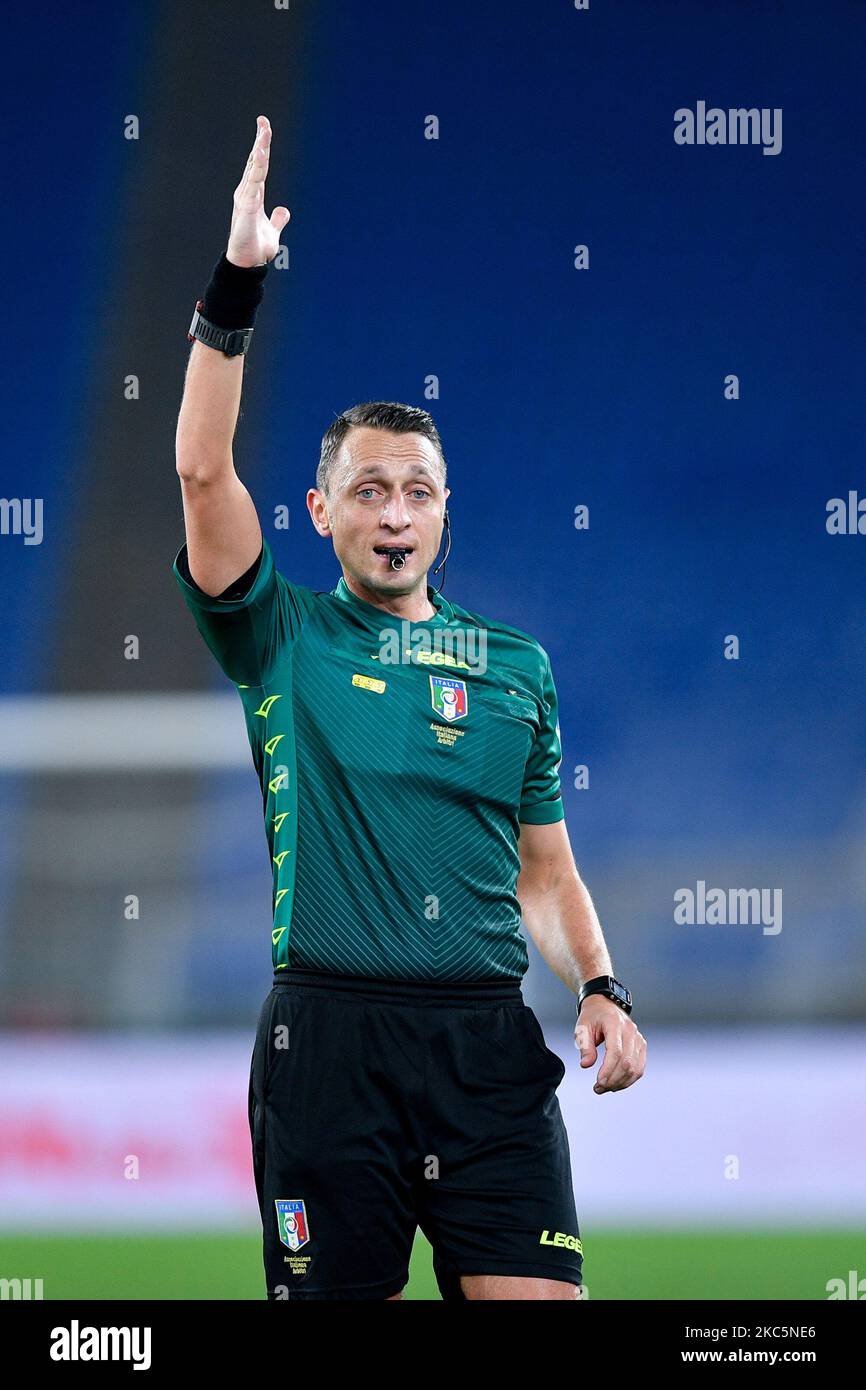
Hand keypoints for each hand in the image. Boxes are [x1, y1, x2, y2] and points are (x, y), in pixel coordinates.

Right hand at [226, 115, 290, 268]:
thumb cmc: (256, 248)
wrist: (247, 264)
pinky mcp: (246, 206)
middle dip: (260, 140)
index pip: (258, 166)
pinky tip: (262, 153)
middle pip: (255, 161)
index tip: (265, 128)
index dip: (261, 147)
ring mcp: (246, 198)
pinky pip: (254, 182)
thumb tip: (284, 210)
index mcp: (253, 195)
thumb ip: (278, 219)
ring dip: (260, 148)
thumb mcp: (272, 230)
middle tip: (263, 120)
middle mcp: (247, 193)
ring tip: (265, 130)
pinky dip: (258, 167)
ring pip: (255, 167)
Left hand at [575, 996, 645, 1094]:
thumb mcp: (582, 1028)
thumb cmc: (592, 1017)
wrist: (605, 1005)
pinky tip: (616, 1084)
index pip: (616, 1051)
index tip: (599, 1082)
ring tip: (605, 1088)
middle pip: (627, 1062)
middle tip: (598, 1088)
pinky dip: (629, 1080)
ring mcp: (638, 1039)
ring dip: (621, 1083)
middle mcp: (630, 1031)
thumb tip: (586, 1065)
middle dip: (613, 1080)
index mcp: (614, 1024)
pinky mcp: (641, 1046)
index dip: (608, 1070)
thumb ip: (585, 1046)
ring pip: (635, 1068)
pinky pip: (639, 1068)